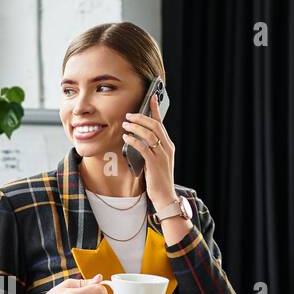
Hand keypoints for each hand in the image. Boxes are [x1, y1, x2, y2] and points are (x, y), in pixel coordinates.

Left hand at [123, 93, 177, 209]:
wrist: (165, 196)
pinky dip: (134, 140)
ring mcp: (161, 155)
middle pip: (155, 126)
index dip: (156, 110)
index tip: (151, 98)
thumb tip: (138, 138)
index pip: (161, 124)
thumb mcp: (157, 161)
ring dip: (136, 127)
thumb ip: (150, 149)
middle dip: (141, 117)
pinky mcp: (154, 163)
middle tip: (129, 115)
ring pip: (149, 134)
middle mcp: (167, 148)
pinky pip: (143, 147)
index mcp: (168, 146)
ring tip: (125, 124)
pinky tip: (127, 137)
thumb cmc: (158, 179)